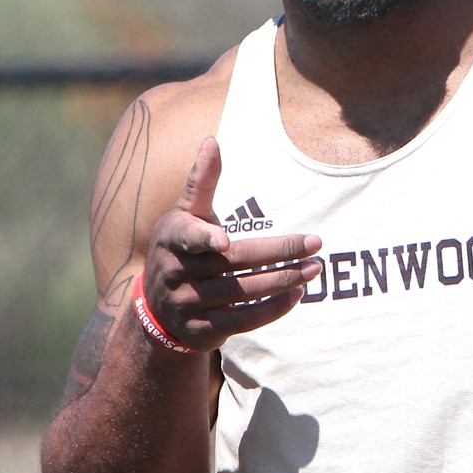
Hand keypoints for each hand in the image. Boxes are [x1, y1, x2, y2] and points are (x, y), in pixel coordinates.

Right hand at [141, 137, 321, 351]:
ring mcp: (188, 305)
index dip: (205, 239)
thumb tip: (212, 140)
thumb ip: (202, 182)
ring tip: (314, 268)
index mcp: (172, 239)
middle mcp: (176, 274)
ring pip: (242, 293)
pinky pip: (243, 321)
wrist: (157, 309)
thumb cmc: (181, 248)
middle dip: (277, 253)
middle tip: (315, 244)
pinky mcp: (203, 331)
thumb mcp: (185, 214)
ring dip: (282, 280)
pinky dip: (272, 309)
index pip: (188, 238)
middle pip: (233, 263)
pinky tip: (296, 294)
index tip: (224, 240)